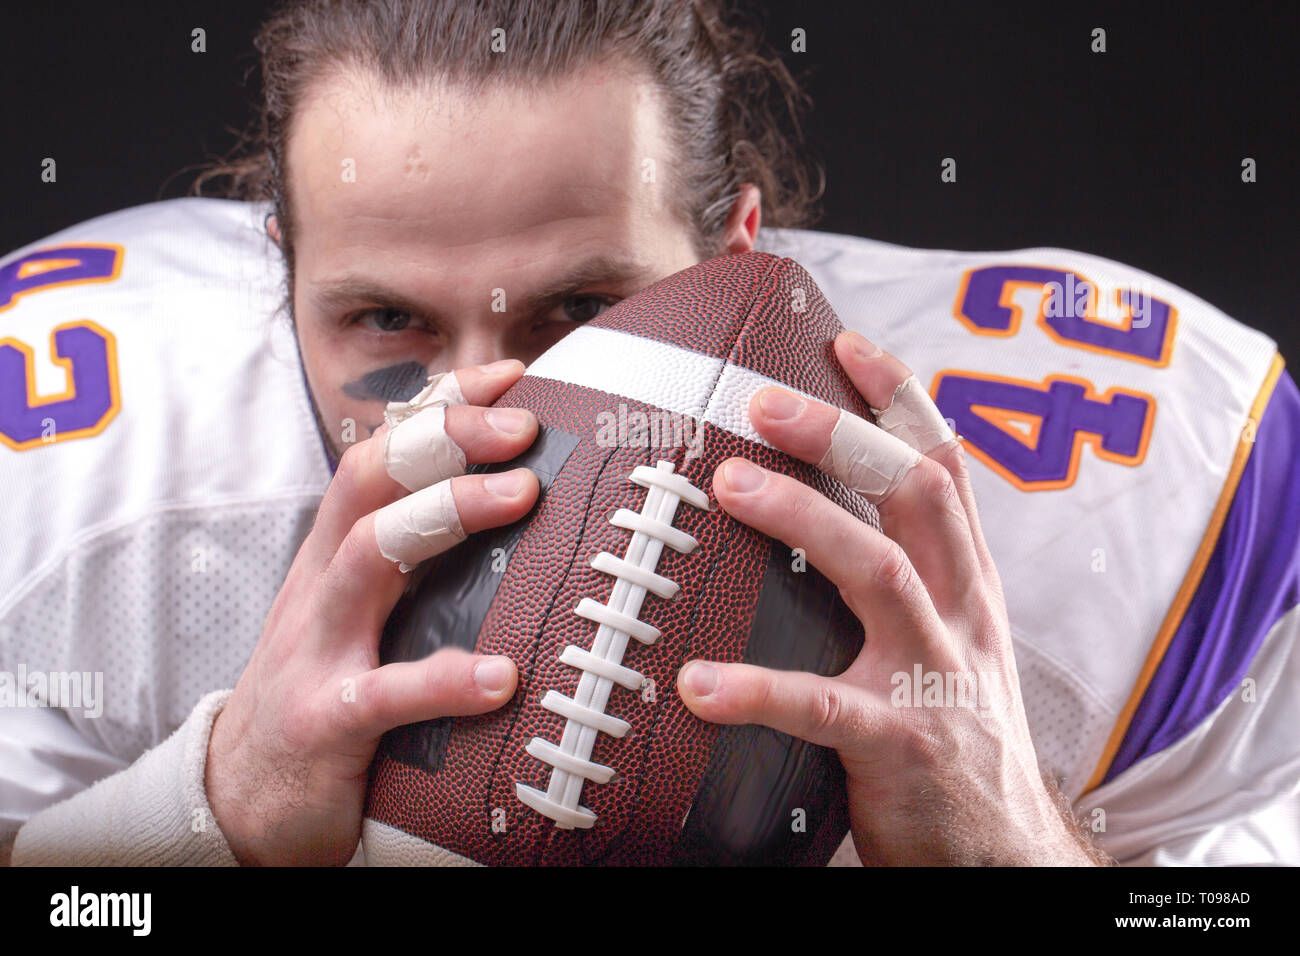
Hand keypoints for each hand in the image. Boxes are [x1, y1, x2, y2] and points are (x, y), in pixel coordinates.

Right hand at [206, 360, 539, 864]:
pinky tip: (502, 676)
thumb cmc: (325, 684)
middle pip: (369, 480)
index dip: (441, 406)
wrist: (240, 794)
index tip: (512, 375)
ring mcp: (317, 649)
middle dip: (444, 439)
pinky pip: (383, 694)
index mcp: (335, 552)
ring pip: (368, 556)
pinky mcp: (324, 723)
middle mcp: (322, 584)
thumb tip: (511, 508)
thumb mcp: (359, 610)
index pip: (382, 452)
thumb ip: (413, 561)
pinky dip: (443, 680)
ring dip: (445, 514)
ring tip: (522, 496)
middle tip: (523, 427)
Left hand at [677, 331, 1108, 864]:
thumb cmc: (955, 735)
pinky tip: (698, 683)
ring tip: (726, 485)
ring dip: (801, 520)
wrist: (1005, 853)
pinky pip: (823, 708)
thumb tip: (818, 513)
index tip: (844, 342)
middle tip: (761, 400)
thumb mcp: (948, 642)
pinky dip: (760, 690)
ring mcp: (936, 679)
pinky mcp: (903, 748)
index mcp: (967, 586)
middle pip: (914, 495)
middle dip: (845, 435)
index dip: (902, 398)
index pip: (945, 467)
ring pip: (876, 572)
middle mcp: (960, 616)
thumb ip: (905, 579)